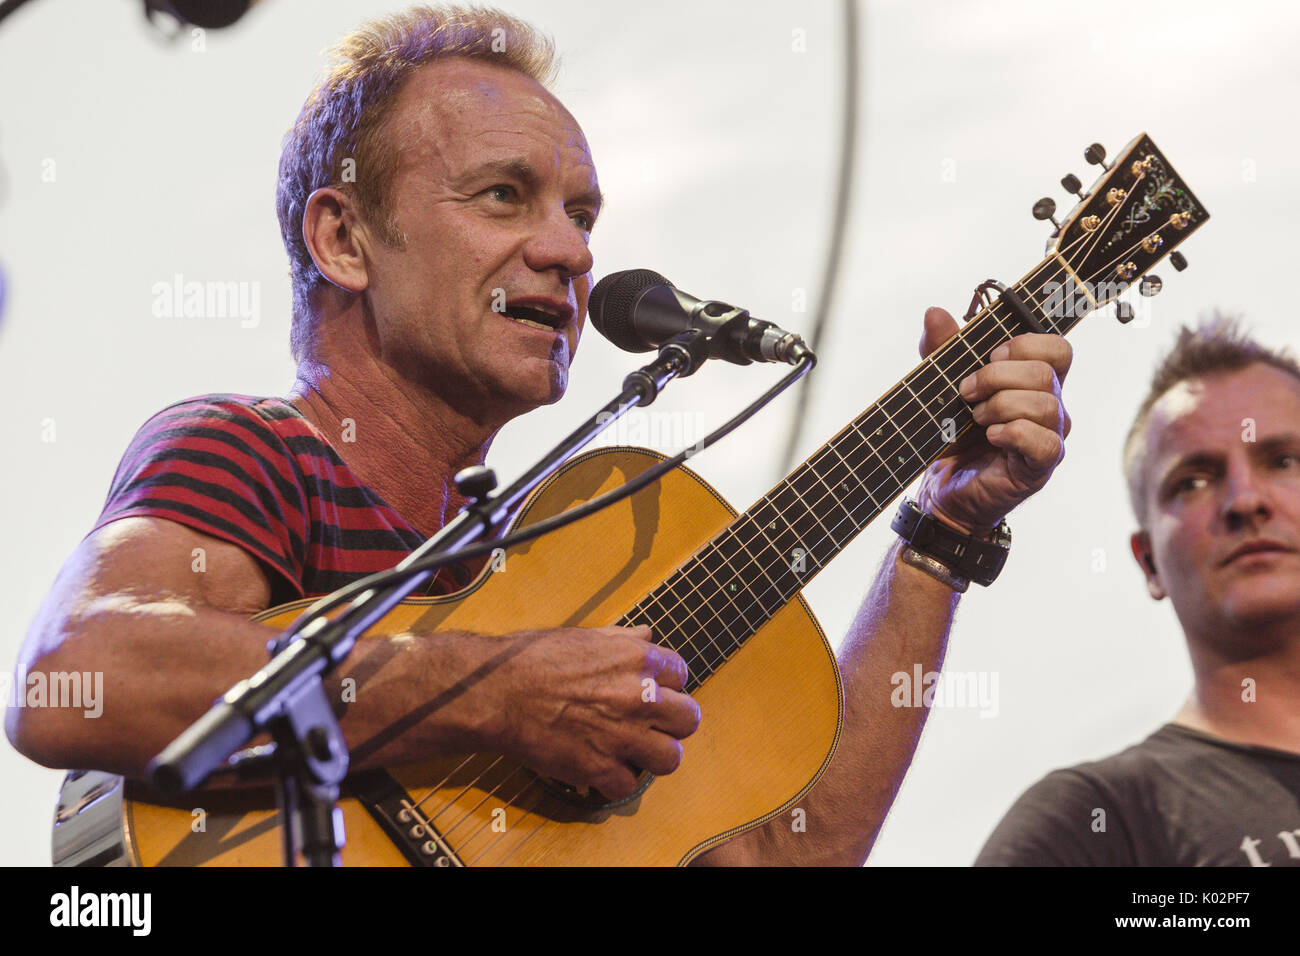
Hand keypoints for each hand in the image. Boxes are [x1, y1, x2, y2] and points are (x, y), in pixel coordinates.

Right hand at [487, 625, 699, 799]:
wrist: (496, 691)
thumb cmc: (531, 659)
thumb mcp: (584, 636)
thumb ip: (622, 639)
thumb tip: (646, 635)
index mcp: (636, 659)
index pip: (681, 674)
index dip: (668, 685)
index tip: (654, 692)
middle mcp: (637, 696)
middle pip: (687, 719)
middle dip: (671, 723)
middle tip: (651, 725)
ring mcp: (621, 734)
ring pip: (670, 758)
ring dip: (652, 756)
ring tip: (633, 751)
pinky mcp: (599, 767)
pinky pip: (628, 785)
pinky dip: (614, 781)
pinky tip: (600, 768)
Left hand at [915, 306, 1071, 534]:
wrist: (944, 486)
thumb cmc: (953, 435)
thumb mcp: (943, 385)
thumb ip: (941, 349)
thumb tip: (934, 312)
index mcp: (1035, 381)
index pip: (1057, 348)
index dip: (1024, 344)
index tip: (988, 356)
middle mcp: (1052, 405)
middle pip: (1046, 372)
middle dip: (996, 376)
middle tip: (966, 393)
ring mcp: (1050, 435)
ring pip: (1044, 404)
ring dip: (999, 406)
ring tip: (975, 419)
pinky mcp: (1041, 465)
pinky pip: (1044, 441)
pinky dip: (1011, 433)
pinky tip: (990, 436)